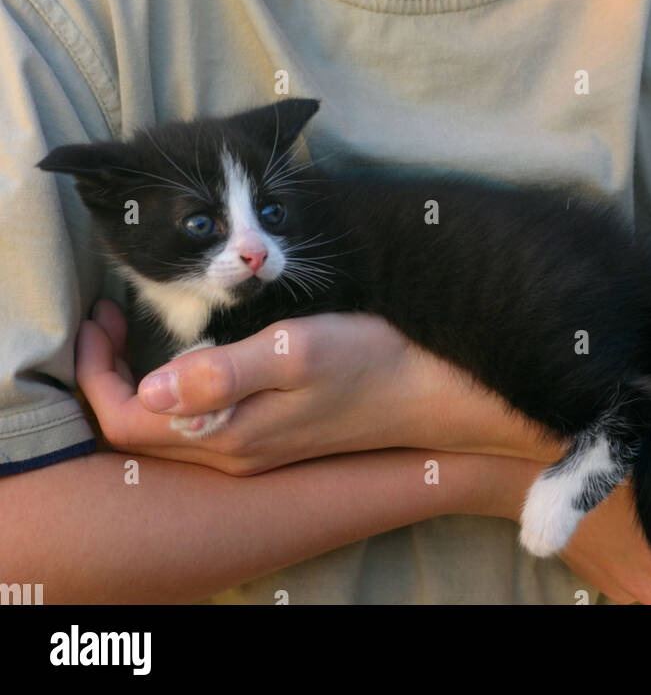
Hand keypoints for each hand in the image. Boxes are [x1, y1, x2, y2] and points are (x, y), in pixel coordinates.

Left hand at [76, 298, 493, 475]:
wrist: (434, 393)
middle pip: (138, 430)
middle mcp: (232, 452)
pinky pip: (197, 424)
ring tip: (134, 326)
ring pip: (166, 429)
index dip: (98, 373)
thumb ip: (222, 373)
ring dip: (138, 380)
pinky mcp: (273, 435)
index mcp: (229, 434)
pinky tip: (187, 349)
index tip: (100, 317)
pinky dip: (171, 387)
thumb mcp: (295, 352)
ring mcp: (254, 448)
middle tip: (108, 315)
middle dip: (108, 373)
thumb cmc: (369, 362)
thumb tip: (151, 388)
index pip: (127, 421)